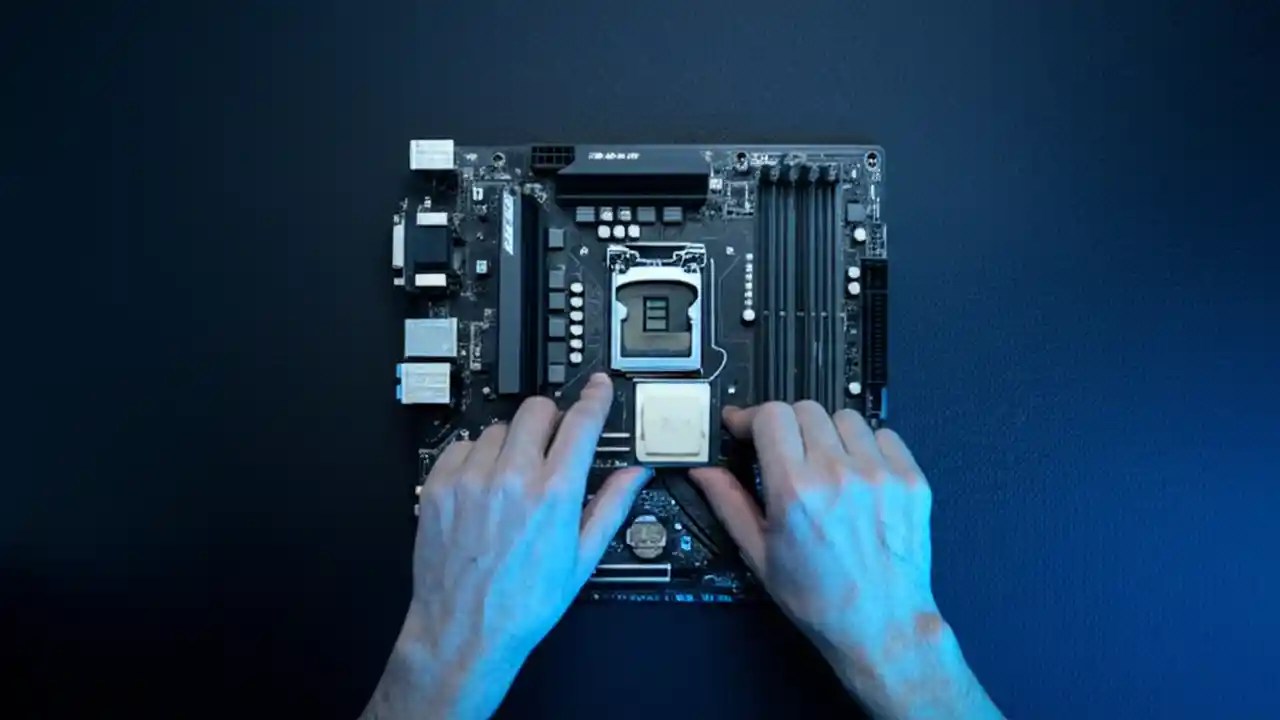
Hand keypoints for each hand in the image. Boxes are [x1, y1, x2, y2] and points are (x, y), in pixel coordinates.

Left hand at [362, 374, 649, 719]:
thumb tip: (634, 476)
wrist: (464, 630)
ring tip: (512, 479)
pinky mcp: (438, 488)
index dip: (594, 397)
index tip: (597, 386)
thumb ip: (611, 506)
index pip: (581, 423)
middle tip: (551, 445)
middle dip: (551, 421)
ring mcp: (470, 481)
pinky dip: (475, 458)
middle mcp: (511, 479)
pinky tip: (482, 486)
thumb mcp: (581, 559)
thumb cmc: (523, 603)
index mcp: (554, 495)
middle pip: (537, 410)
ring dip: (511, 443)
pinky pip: (461, 446)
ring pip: (498, 428)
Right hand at [689, 402, 1000, 719]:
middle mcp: (838, 474)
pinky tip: (859, 475)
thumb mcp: (759, 554)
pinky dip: (867, 447)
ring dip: (829, 433)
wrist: (881, 624)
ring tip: (826, 465)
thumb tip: (703, 470)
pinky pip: (884, 435)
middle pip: (805, 409)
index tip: (745, 426)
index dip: (752, 417)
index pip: (771, 415)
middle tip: (785, 452)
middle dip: (787, 425)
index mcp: (795, 490)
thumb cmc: (818, 596)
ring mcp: (879, 474)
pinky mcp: (911, 479)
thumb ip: (729, 503)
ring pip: (845, 417)